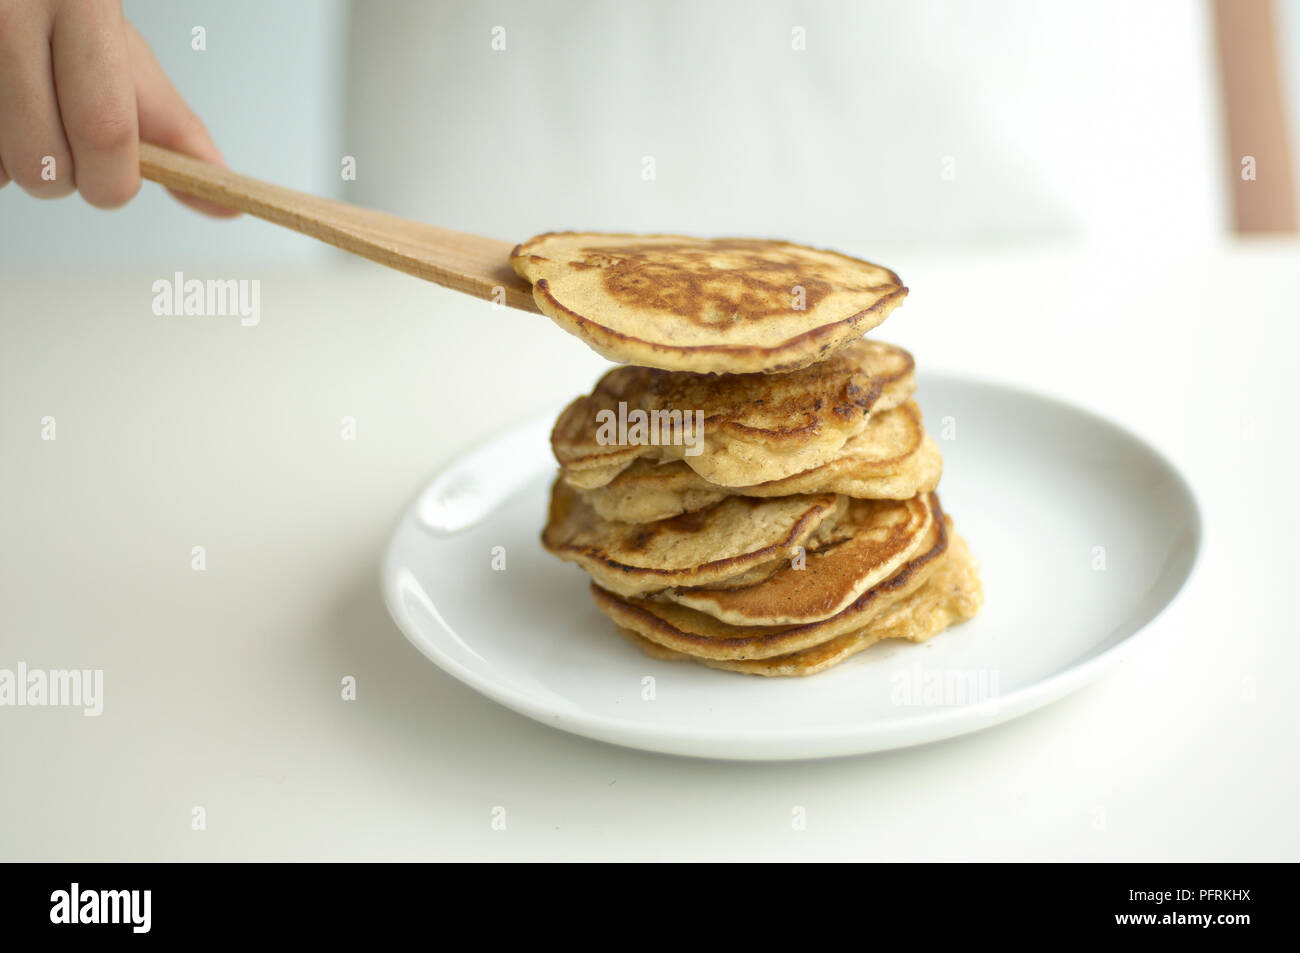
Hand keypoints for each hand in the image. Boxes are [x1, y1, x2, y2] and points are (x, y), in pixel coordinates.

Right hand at [0, 0, 234, 214]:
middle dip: (61, 178)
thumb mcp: (118, 51)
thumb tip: (227, 205)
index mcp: (83, 1)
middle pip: (44, 164)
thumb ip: (173, 130)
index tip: (113, 181)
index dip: (112, 180)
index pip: (106, 130)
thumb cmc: (56, 8)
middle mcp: (12, 8)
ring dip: (10, 165)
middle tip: (59, 138)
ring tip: (15, 109)